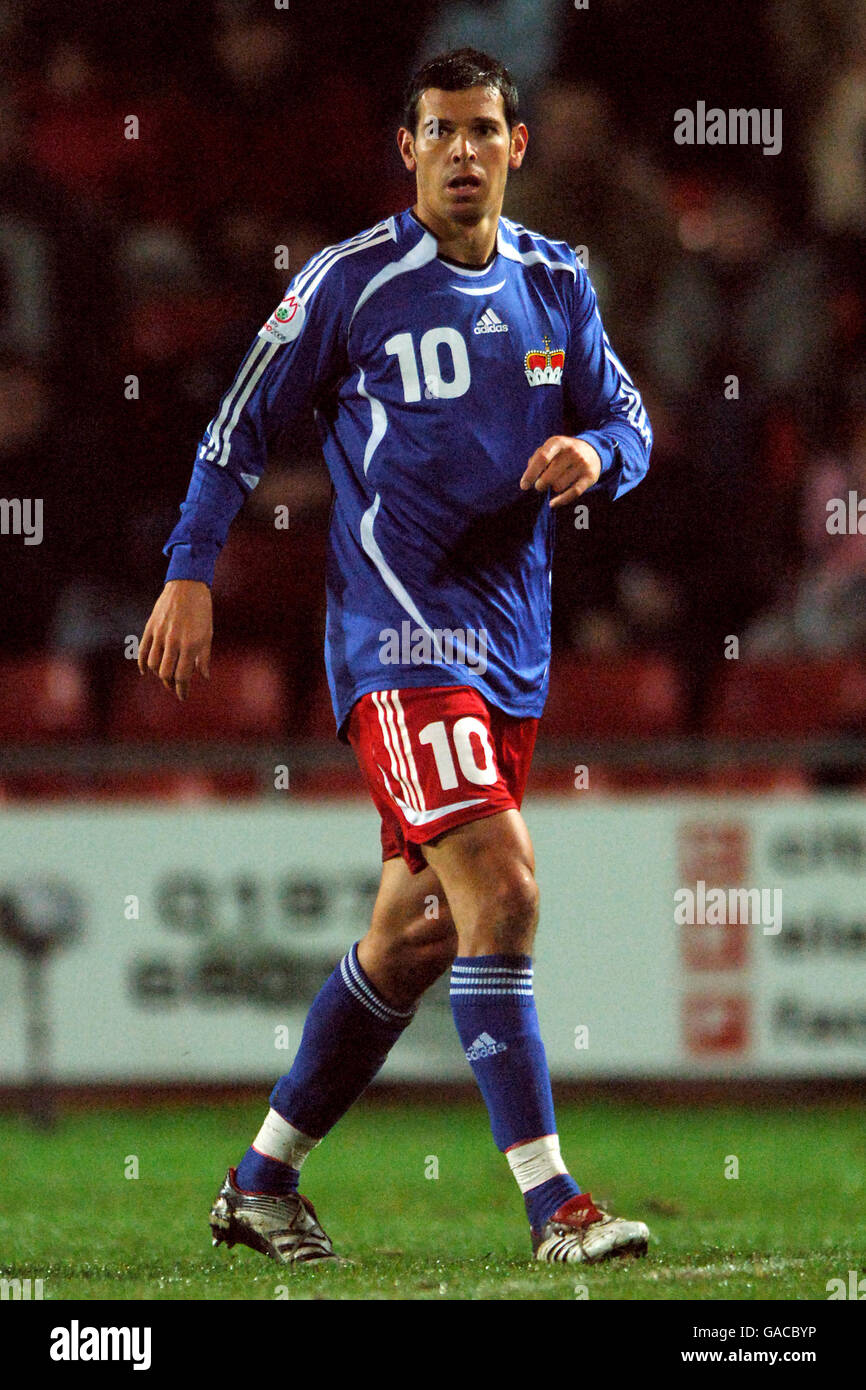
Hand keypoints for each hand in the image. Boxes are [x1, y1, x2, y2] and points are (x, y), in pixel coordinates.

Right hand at [137, 580, 212, 701]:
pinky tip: (147, 671)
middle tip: (174, 687)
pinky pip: (143, 650)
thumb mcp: (208, 634)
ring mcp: (160, 634)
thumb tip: (204, 676)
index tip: (183, 696)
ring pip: (153, 664)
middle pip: (166, 673)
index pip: (182, 676)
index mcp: (191, 644)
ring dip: (159, 674)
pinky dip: (143, 664)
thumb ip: (204, 658)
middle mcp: (173, 641)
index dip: (182, 690)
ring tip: (165, 676)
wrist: (187, 585)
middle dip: (170, 684)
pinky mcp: (150, 627)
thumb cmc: (202, 610)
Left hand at [520, 436, 601, 507]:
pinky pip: (573, 493)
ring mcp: (582, 464)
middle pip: (548, 476)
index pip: (542, 458)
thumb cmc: (563, 452)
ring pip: (558, 486)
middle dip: (540, 485)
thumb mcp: (550, 448)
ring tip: (555, 483)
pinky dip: (560, 501)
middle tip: (540, 485)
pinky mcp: (590, 477)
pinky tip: (552, 504)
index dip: (530, 474)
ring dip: (553, 489)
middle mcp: (572, 451)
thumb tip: (527, 479)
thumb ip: (536, 460)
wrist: (593, 450)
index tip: (524, 486)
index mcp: (558, 442)